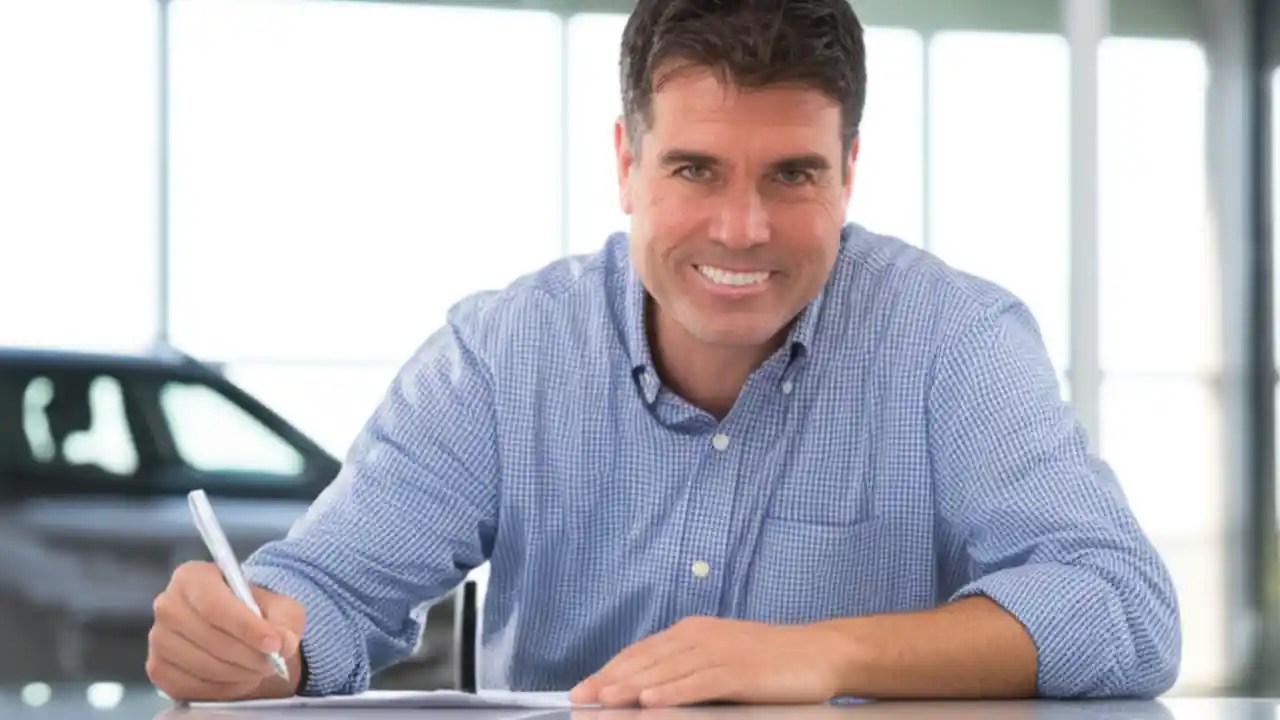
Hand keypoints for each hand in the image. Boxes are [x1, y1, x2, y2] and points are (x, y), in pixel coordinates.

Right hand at [147, 561, 305, 701]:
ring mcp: (158, 638)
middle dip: (248, 654)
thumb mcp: (278, 605)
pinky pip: (191, 687)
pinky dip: (223, 687)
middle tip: (272, 661)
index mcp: (192, 576)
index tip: (273, 643)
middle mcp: (168, 604)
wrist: (235, 628)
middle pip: (209, 637)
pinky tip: (239, 677)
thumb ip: (284, 621)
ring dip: (239, 672)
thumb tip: (283, 643)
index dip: (246, 628)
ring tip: (259, 668)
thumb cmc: (253, 610)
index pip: (214, 605)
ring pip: (202, 665)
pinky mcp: (158, 668)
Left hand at [569, 617, 840, 707]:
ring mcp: (719, 652)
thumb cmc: (771, 660)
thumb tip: (650, 689)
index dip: (610, 669)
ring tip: (604, 700)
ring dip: (631, 686)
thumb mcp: (722, 657)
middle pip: (646, 660)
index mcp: (692, 631)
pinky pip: (698, 683)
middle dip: (609, 679)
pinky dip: (672, 692)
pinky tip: (650, 702)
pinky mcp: (739, 671)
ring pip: (666, 671)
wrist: (821, 652)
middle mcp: (700, 636)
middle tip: (580, 698)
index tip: (584, 688)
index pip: (641, 651)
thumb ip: (689, 668)